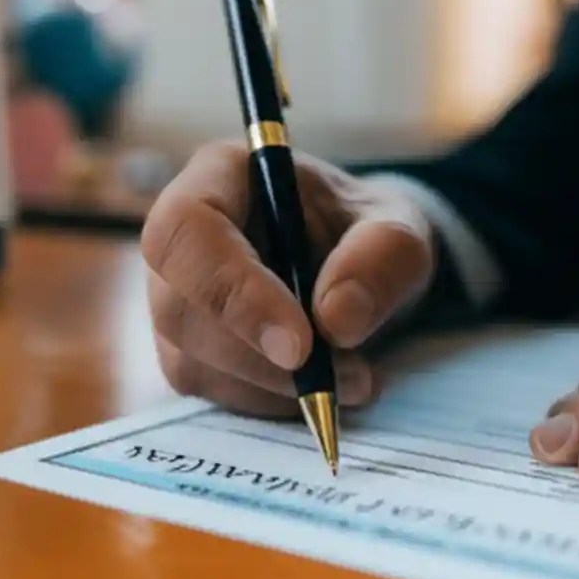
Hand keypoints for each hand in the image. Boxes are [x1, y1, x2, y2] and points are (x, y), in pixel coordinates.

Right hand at [142, 141, 433, 416]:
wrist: (363, 272)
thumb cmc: (371, 236)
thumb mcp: (401, 232)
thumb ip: (381, 260)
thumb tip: (337, 321)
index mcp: (221, 176)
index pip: (186, 230)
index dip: (231, 291)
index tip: (299, 345)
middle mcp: (183, 237)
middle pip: (179, 308)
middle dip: (261, 357)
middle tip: (344, 374)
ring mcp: (177, 298)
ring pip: (193, 362)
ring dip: (275, 386)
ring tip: (354, 376)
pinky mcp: (190, 350)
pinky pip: (214, 393)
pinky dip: (273, 401)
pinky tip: (322, 385)